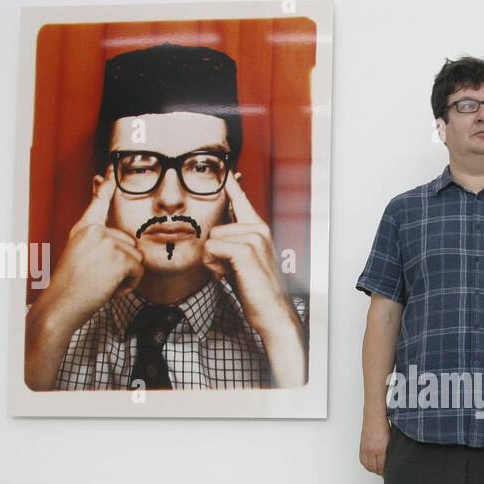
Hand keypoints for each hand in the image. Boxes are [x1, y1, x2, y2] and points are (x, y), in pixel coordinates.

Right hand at [33, 164, 143, 333]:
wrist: (60, 305)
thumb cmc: (71, 288)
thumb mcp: (80, 257)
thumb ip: (96, 243)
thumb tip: (119, 239)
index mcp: (83, 229)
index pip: (98, 203)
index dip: (106, 186)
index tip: (110, 170)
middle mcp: (94, 231)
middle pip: (130, 243)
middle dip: (123, 264)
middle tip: (100, 278)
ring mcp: (106, 242)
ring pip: (136, 258)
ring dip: (127, 276)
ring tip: (103, 284)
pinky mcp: (117, 258)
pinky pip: (138, 270)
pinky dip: (130, 284)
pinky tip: (110, 290)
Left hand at [203, 171, 299, 334]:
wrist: (273, 313)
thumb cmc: (257, 292)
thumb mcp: (241, 264)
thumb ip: (230, 247)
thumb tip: (210, 243)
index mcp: (259, 230)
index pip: (241, 201)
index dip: (232, 186)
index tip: (228, 170)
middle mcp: (258, 229)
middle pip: (215, 229)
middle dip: (214, 253)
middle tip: (230, 272)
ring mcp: (254, 238)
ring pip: (211, 239)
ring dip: (213, 262)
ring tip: (231, 275)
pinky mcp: (246, 250)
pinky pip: (212, 249)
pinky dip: (214, 266)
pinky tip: (227, 277)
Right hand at [360, 418, 391, 475]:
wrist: (374, 415)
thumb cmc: (384, 424)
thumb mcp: (392, 439)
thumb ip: (392, 449)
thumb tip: (394, 456)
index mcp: (380, 449)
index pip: (383, 467)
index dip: (387, 472)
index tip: (391, 473)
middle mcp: (371, 450)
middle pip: (375, 468)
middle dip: (381, 472)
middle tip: (386, 473)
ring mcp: (365, 449)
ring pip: (368, 465)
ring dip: (374, 469)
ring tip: (379, 470)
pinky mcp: (362, 446)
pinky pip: (363, 460)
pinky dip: (367, 463)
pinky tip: (371, 464)